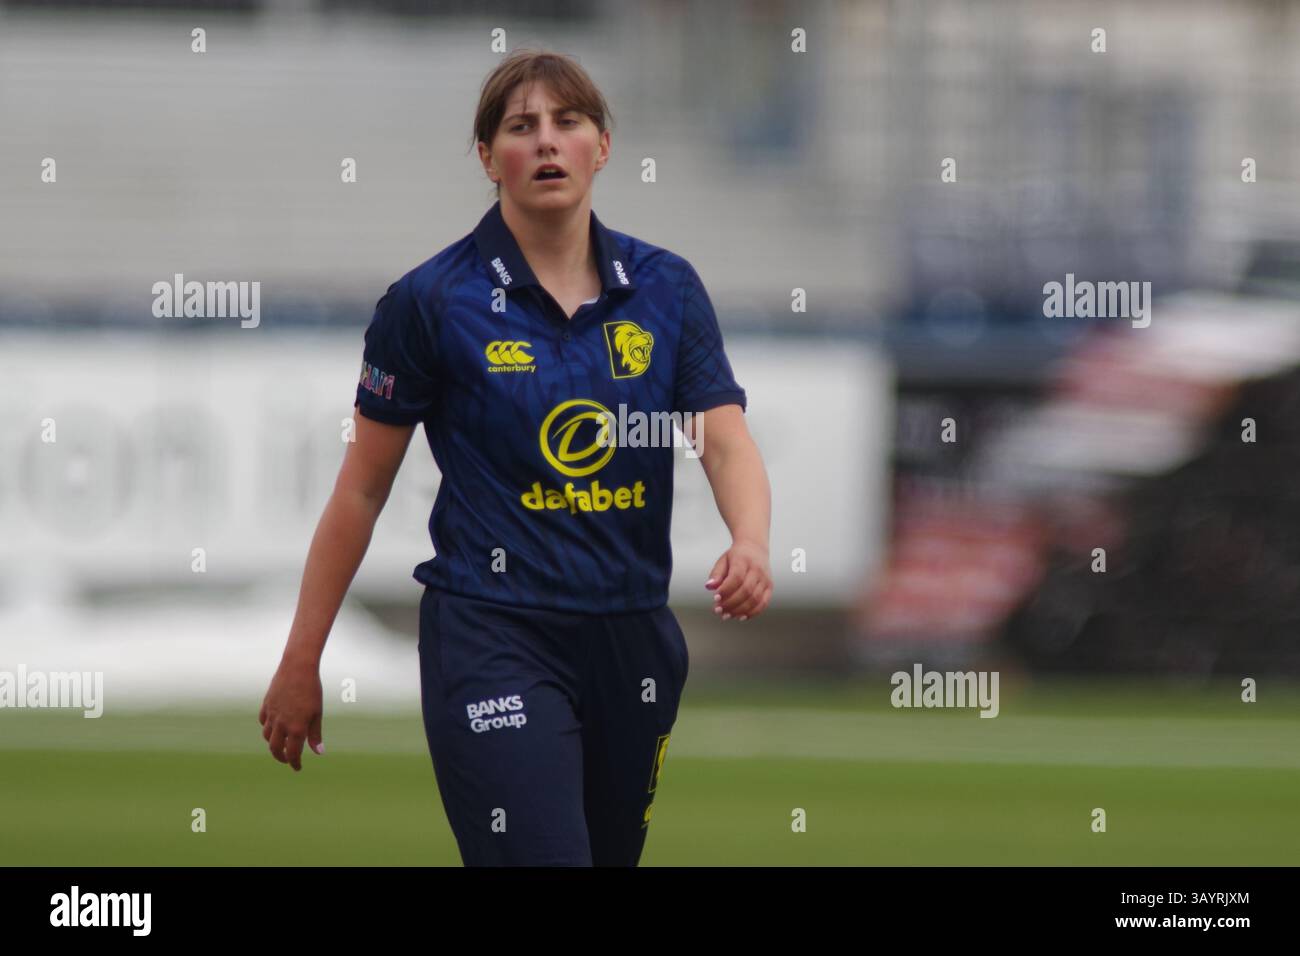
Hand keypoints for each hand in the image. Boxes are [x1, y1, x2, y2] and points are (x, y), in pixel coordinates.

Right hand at [259, 657, 323, 771]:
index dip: (295, 763)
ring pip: (267, 736)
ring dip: (273, 743)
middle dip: (281, 757)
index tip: (298, 768)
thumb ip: (315, 734)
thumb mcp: (317, 713)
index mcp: (296, 728)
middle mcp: (281, 724)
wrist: (297, 668)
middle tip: (288, 759)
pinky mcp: (266, 704)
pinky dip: (267, 728)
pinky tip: (274, 727)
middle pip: (275, 749)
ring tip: (281, 744)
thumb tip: (318, 752)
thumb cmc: (312, 690)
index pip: (293, 753)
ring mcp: (271, 714)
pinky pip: (263, 721)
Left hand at [705, 540, 771, 620]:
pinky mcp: (770, 587)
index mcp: (744, 560)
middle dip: (731, 603)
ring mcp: (765, 579)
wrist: (755, 548)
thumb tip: (709, 586)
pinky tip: (740, 617)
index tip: (715, 598)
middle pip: (746, 590)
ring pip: (755, 599)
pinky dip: (752, 613)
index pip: (736, 578)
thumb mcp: (723, 560)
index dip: (726, 590)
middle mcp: (757, 569)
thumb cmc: (736, 557)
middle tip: (718, 610)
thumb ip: (716, 574)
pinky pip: (763, 603)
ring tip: (726, 615)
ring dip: (739, 610)